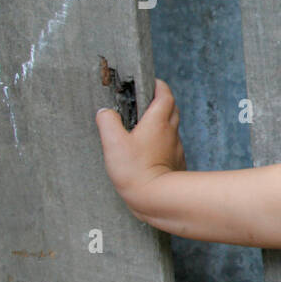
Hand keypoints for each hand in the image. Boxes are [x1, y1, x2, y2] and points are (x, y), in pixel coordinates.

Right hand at [95, 78, 186, 211]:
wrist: (158, 198)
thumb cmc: (135, 170)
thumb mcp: (113, 143)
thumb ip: (107, 122)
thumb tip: (105, 112)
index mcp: (158, 121)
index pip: (165, 94)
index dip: (158, 86)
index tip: (150, 83)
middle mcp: (170, 132)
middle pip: (172, 108)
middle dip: (161, 101)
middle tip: (145, 101)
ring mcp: (175, 148)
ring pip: (172, 128)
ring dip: (162, 122)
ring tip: (143, 125)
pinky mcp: (176, 163)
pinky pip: (171, 146)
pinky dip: (162, 141)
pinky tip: (149, 149)